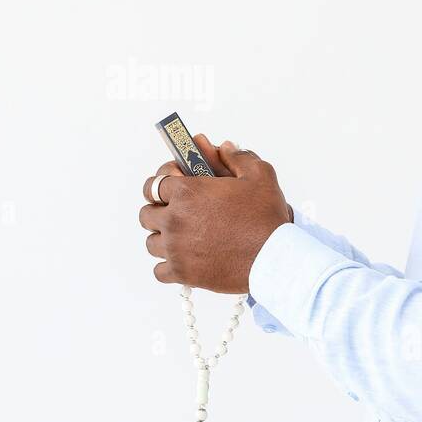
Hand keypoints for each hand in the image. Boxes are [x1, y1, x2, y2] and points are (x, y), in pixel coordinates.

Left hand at [139, 135, 291, 293]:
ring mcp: (176, 248)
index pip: (155, 183)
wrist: (275, 259)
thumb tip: (223, 148)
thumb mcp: (259, 175)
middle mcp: (175, 219)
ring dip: (163, 238)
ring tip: (181, 237)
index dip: (163, 182)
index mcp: (187, 192)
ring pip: (151, 242)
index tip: (172, 185)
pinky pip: (159, 271)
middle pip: (147, 213)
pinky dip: (167, 266)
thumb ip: (236, 157)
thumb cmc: (266, 218)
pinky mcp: (182, 273)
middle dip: (159, 210)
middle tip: (176, 212)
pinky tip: (183, 260)